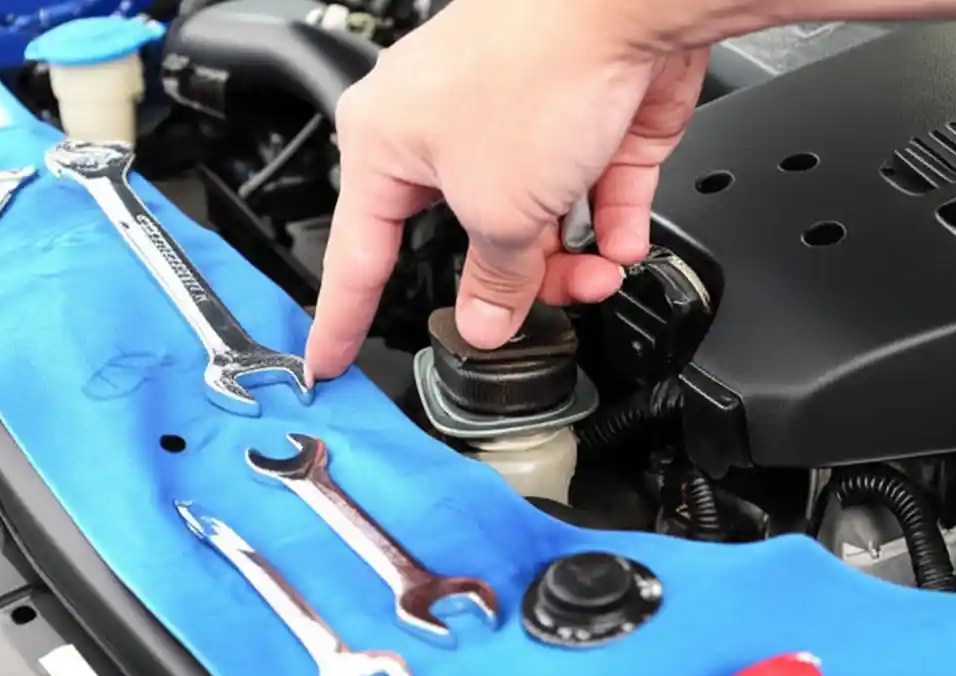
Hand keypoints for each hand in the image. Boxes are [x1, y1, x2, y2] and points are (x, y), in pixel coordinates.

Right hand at [305, 0, 710, 378]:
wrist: (625, 1)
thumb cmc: (538, 66)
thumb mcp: (500, 209)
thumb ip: (492, 280)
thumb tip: (485, 321)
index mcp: (387, 139)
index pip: (358, 253)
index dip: (344, 316)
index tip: (329, 359)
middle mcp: (443, 125)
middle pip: (467, 240)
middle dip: (515, 283)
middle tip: (536, 309)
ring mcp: (515, 117)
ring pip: (534, 219)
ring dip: (571, 260)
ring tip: (599, 274)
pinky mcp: (581, 116)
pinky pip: (587, 191)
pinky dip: (607, 224)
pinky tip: (622, 243)